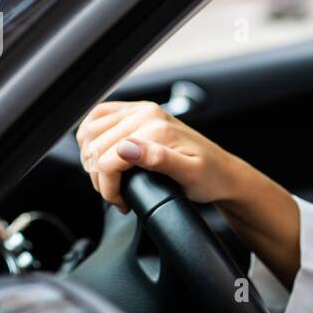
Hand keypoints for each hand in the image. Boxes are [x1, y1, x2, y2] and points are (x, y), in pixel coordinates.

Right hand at [75, 100, 240, 211]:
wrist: (223, 172)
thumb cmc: (209, 177)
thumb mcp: (189, 175)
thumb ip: (157, 160)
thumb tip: (125, 149)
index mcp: (156, 128)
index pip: (107, 158)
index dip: (108, 187)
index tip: (122, 202)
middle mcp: (146, 114)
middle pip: (95, 147)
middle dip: (100, 179)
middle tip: (117, 196)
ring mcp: (140, 110)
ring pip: (90, 132)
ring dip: (91, 160)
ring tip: (111, 181)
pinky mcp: (136, 112)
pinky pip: (98, 118)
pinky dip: (90, 138)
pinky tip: (100, 155)